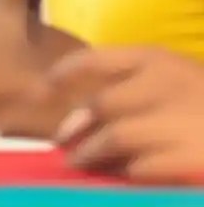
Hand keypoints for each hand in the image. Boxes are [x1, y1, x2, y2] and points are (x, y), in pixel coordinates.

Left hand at [51, 47, 203, 182]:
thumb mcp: (179, 75)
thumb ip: (140, 81)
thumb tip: (90, 106)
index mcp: (157, 59)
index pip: (95, 59)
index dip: (65, 73)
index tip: (45, 88)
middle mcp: (163, 84)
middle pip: (101, 104)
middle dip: (75, 126)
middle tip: (61, 141)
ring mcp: (178, 120)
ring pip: (114, 137)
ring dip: (91, 153)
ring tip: (79, 162)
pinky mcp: (190, 155)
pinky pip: (141, 166)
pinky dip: (123, 171)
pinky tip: (118, 174)